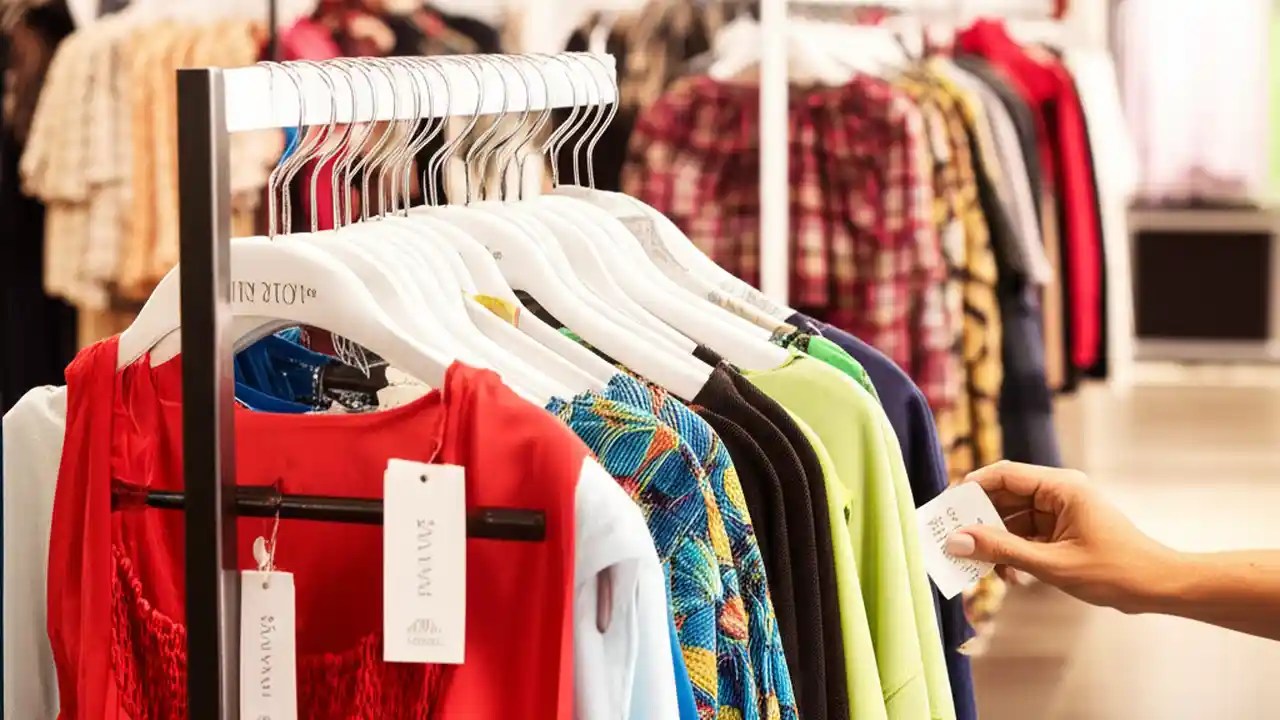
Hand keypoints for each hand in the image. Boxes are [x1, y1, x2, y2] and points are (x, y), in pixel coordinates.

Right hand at [944, 461, 1177, 612]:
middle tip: (956, 541)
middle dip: (981, 521)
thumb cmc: (1116, 570)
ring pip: (1012, 518)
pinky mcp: (1061, 529)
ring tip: (985, 567)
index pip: (1004, 475)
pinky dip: (1013, 552)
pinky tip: (1011, 576)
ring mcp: (1060, 511)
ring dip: (997, 542)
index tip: (947, 508)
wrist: (1158, 587)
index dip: (972, 488)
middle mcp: (1059, 492)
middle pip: (1005, 496)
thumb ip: (1002, 550)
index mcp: (1061, 486)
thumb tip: (958, 541)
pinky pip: (1025, 534)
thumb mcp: (1052, 563)